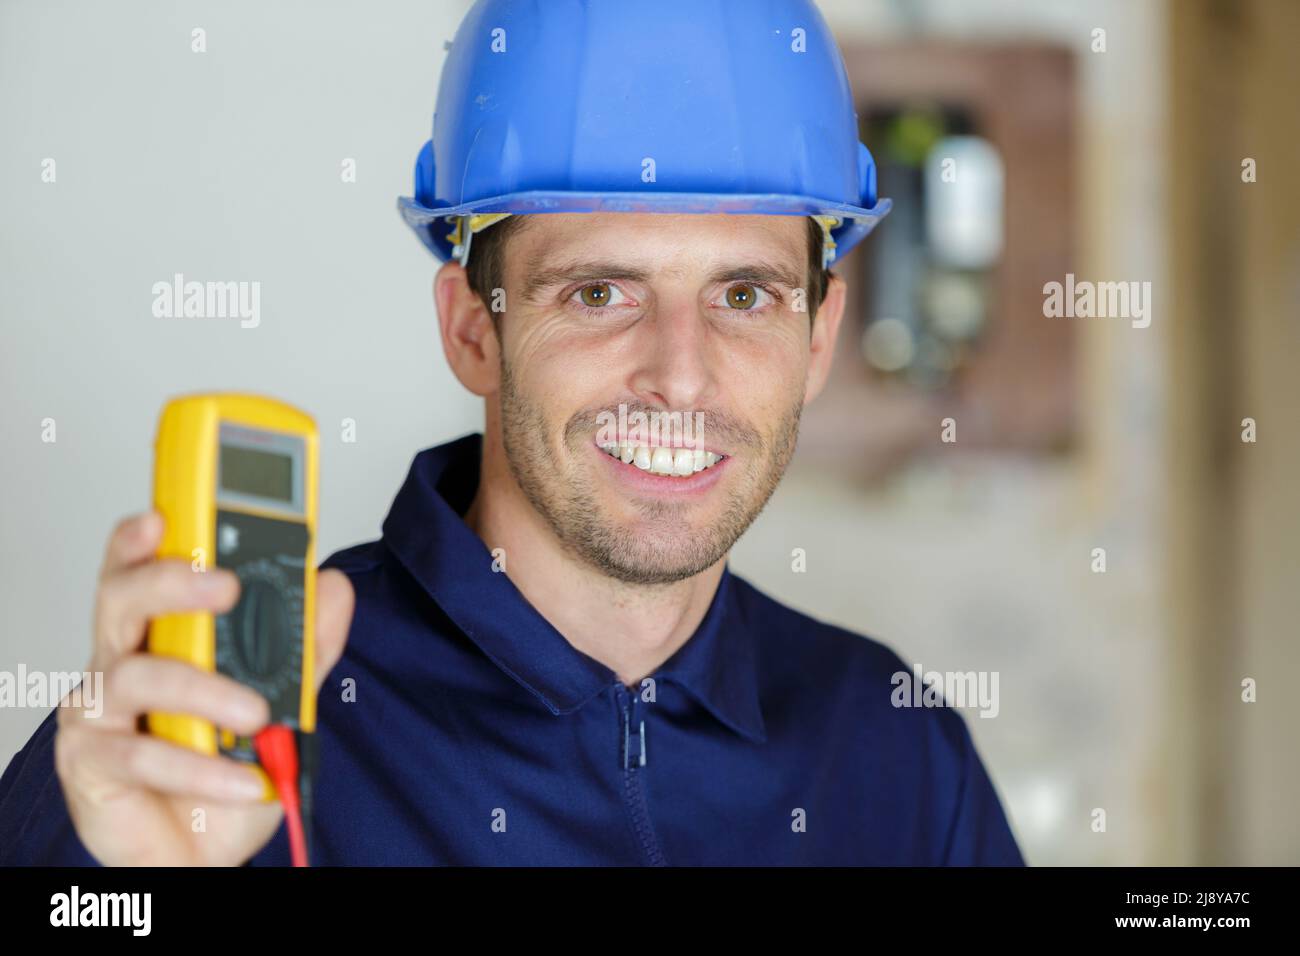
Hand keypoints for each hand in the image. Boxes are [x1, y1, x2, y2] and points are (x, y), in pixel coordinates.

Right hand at [53, 511, 353, 864]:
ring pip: (138, 675)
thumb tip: (333, 587)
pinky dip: (201, 767)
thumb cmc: (225, 764)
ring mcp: (99, 710)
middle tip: (226, 589)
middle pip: (123, 598)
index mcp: (160, 632)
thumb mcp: (281, 701)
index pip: (142, 567)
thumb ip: (306, 646)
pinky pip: (141, 754)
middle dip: (173, 583)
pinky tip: (243, 778)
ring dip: (205, 692)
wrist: (204, 848)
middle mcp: (121, 660)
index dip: (145, 536)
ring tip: (256, 713)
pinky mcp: (91, 762)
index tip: (167, 512)